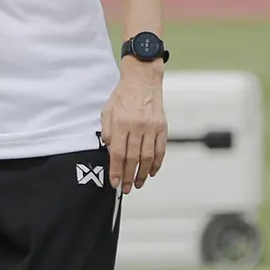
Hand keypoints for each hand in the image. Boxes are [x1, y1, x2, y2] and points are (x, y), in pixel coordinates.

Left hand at [99, 59, 167, 192]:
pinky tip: (152, 172)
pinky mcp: (162, 127)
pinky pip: (160, 149)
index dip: (116, 171)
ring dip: (142, 174)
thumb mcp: (107, 111)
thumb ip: (107, 132)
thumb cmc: (123, 96)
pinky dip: (157, 163)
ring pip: (147, 157)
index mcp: (121, 123)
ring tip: (138, 184)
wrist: (142, 80)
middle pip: (133, 158)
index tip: (114, 183)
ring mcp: (151, 128)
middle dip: (128, 176)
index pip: (118, 154)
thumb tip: (110, 152)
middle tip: (126, 188)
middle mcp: (137, 127)